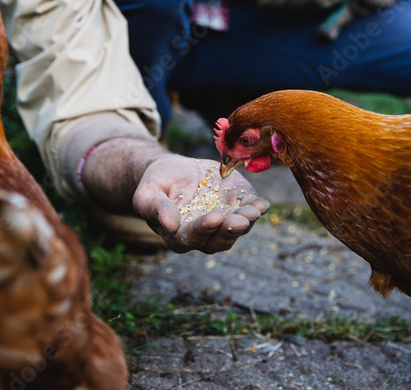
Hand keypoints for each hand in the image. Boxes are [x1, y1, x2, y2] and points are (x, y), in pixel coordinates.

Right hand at [132, 154, 269, 253]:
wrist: (174, 170)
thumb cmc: (157, 184)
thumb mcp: (148, 194)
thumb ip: (156, 209)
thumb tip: (170, 225)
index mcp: (179, 236)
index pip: (192, 237)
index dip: (204, 229)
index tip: (214, 217)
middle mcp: (205, 234)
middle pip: (219, 240)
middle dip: (230, 230)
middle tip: (239, 220)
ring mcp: (223, 221)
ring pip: (237, 229)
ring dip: (247, 221)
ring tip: (253, 211)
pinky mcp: (236, 205)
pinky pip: (249, 211)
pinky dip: (257, 209)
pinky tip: (263, 204)